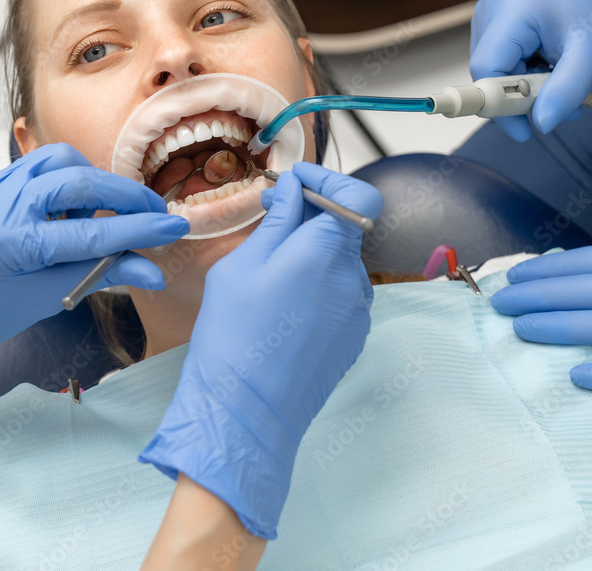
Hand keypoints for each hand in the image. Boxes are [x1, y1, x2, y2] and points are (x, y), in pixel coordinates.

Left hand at [0, 143, 189, 381]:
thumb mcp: (52, 297)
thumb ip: (105, 276)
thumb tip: (152, 272)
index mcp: (11, 245)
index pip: (91, 232)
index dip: (138, 229)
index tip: (171, 226)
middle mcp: (0, 207)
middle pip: (78, 182)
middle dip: (124, 195)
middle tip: (153, 213)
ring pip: (59, 160)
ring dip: (95, 179)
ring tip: (111, 208)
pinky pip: (39, 164)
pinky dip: (68, 178)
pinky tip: (78, 205)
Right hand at [139, 162, 382, 538]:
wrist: (244, 410)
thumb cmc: (234, 335)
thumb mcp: (243, 264)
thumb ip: (279, 220)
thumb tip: (294, 189)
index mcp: (327, 251)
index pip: (358, 195)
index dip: (328, 181)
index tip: (296, 182)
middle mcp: (354, 278)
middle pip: (345, 228)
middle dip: (312, 218)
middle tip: (271, 219)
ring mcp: (358, 311)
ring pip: (339, 263)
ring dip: (312, 255)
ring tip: (269, 274)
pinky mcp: (353, 337)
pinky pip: (339, 295)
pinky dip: (317, 287)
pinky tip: (282, 307)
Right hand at [469, 0, 591, 140]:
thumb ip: (566, 90)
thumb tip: (541, 124)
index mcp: (513, 7)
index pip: (487, 68)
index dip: (500, 104)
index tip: (525, 130)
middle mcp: (491, 4)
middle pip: (487, 71)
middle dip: (518, 96)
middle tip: (555, 103)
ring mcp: (488, 8)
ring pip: (491, 69)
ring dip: (520, 87)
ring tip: (555, 81)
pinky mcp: (491, 17)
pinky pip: (496, 59)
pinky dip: (519, 74)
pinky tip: (544, 68)